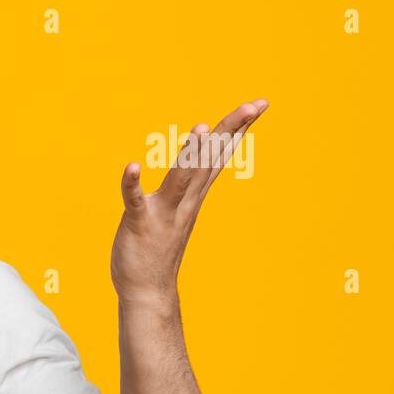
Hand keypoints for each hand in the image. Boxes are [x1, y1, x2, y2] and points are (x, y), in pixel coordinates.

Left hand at [112, 98, 268, 306]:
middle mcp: (185, 201)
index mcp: (194, 194)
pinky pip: (134, 200)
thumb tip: (200, 156)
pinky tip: (132, 166)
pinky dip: (132, 183)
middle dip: (229, 131)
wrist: (147, 290)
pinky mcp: (139, 223)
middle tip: (252, 105)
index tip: (260, 103)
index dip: (238, 129)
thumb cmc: (160, 246)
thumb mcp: (181, 207)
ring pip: (181, 179)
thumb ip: (190, 182)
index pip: (219, 155)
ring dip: (190, 155)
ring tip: (200, 128)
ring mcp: (163, 212)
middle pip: (209, 160)